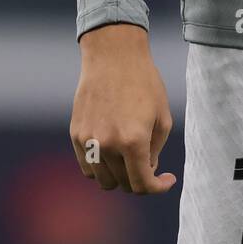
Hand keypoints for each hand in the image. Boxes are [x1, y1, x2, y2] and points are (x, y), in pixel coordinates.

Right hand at [70, 24, 176, 194]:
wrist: (113, 56)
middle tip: (149, 162)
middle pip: (123, 184)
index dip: (158, 187)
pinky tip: (113, 150)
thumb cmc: (144, 83)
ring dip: (119, 175)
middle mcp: (108, 145)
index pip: (142, 185)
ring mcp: (88, 141)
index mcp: (133, 141)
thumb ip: (156, 150)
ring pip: (103, 180)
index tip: (166, 179)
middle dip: (139, 179)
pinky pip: (87, 166)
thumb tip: (146, 171)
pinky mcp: (76, 135)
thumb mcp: (162, 116)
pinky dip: (101, 166)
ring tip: (130, 156)